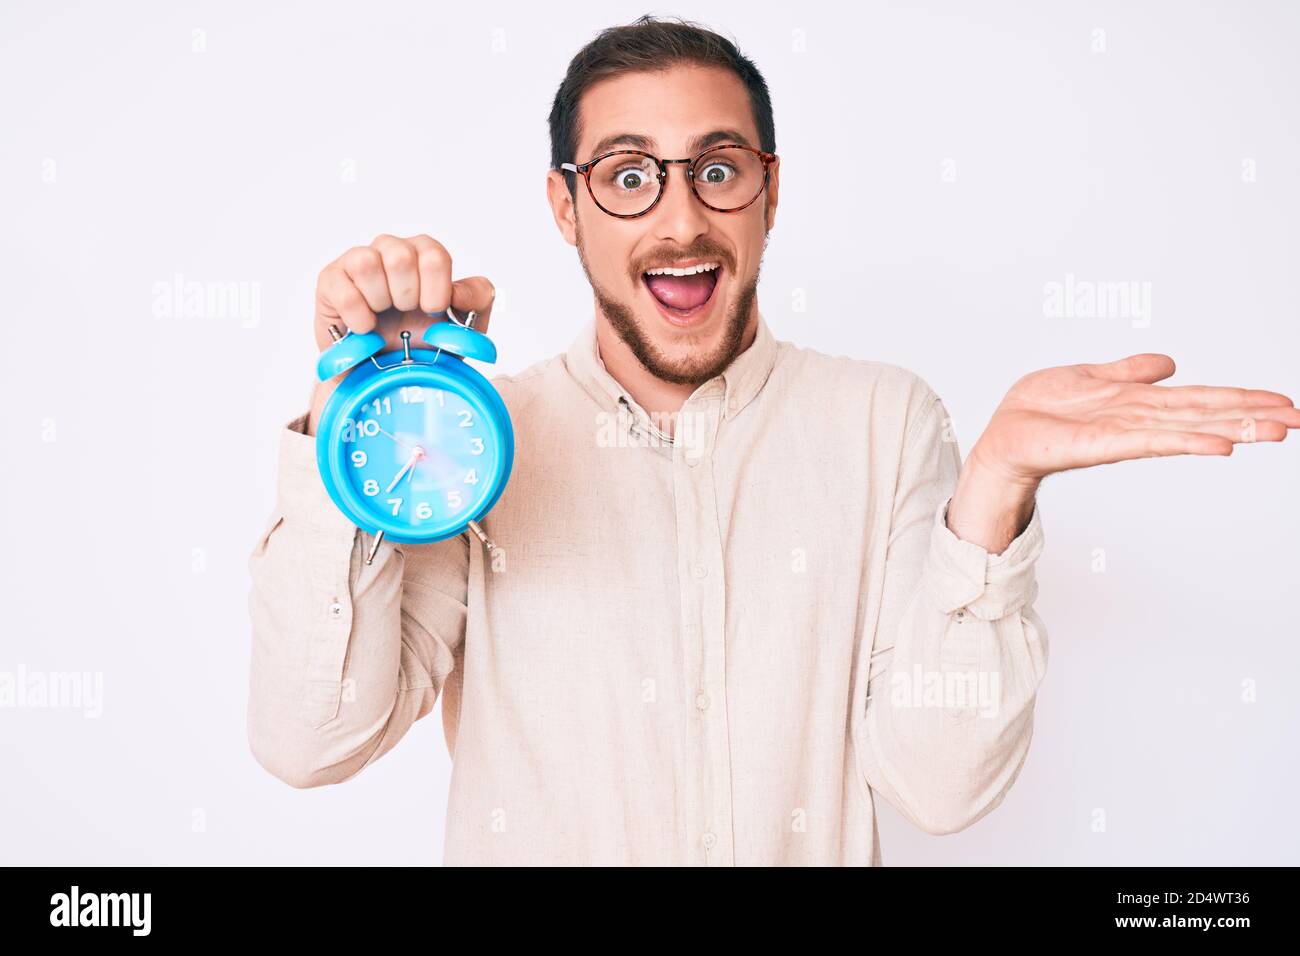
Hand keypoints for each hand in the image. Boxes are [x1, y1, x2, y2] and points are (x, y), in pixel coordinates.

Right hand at [306, 234, 497, 435]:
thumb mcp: (464, 325)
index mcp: (425, 254)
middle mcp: (391, 249)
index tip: (433, 312)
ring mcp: (358, 261)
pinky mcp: (331, 280)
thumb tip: (459, 291)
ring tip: (382, 318)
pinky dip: (358, 317)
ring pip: (367, 264)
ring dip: (379, 302)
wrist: (384, 374)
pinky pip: (344, 291)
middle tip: (404, 315)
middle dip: (407, 297)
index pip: (434, 255)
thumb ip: (477, 298)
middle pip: (400, 256)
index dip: (436, 290)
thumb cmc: (423, 343)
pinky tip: (364, 328)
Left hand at [947, 353, 1298, 553]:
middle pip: (1205, 414)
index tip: (1284, 404)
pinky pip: (1152, 442)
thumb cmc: (1038, 411)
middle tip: (1299, 421)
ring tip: (1276, 431)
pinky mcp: (1103, 444)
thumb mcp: (1090, 376)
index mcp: (1138, 402)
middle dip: (1251, 416)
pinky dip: (1187, 443)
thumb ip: (1130, 371)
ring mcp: (1124, 433)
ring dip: (1233, 428)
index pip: (1200, 399)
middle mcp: (1138, 419)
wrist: (1002, 435)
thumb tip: (1169, 362)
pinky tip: (1219, 446)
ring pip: (1189, 428)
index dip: (1241, 399)